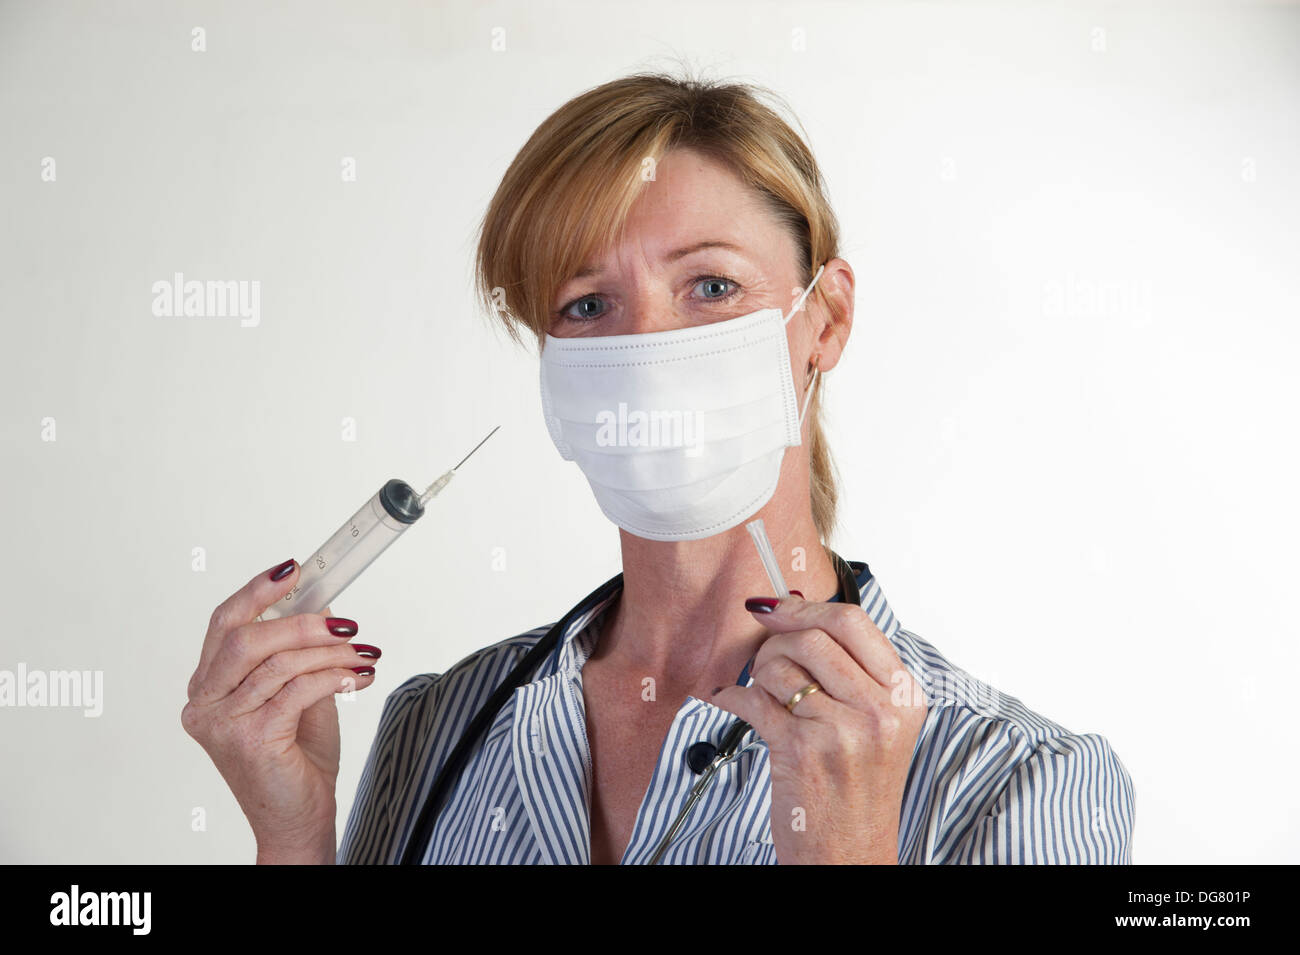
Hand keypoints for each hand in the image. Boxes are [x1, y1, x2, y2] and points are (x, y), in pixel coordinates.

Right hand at [181, 559, 380, 863]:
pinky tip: (359, 677)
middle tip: (344, 622)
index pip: (225, 623)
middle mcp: (205, 703)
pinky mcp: (251, 740)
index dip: (258, 590)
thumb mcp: (298, 693)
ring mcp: (223, 723)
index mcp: (208, 686)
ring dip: (331, 651)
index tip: (294, 569)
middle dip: (301, 622)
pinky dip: (334, 676)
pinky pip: (297, 689)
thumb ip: (299, 654)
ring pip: (278, 662)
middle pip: (246, 638)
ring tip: (363, 653)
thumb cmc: (295, 759)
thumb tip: (320, 605)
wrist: (297, 820)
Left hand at [710, 594, 927, 863]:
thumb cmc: (856, 789)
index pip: (854, 622)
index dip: (805, 608)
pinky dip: (732, 698)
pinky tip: (732, 703)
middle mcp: (880, 711)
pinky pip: (754, 700)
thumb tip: (796, 609)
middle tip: (765, 660)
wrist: (849, 856)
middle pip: (813, 637)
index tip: (777, 607)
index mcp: (903, 697)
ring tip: (763, 695)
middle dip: (776, 641)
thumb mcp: (878, 726)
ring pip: (780, 666)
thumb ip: (851, 671)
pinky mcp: (803, 751)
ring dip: (758, 675)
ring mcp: (843, 731)